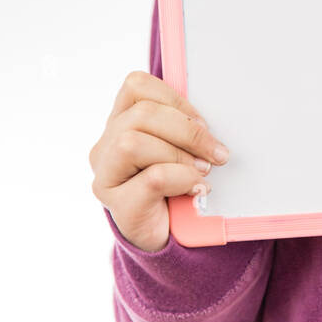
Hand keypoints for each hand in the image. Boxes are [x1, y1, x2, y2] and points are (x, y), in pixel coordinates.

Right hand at [89, 71, 229, 251]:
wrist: (169, 236)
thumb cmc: (177, 184)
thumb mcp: (180, 147)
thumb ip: (182, 126)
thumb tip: (205, 121)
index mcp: (120, 123)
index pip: (136, 86)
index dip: (174, 98)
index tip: (202, 122)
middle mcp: (105, 147)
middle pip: (140, 114)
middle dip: (187, 130)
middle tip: (215, 153)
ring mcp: (106, 177)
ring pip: (132, 143)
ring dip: (179, 155)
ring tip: (203, 171)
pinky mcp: (118, 205)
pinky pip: (152, 178)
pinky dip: (182, 178)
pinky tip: (197, 188)